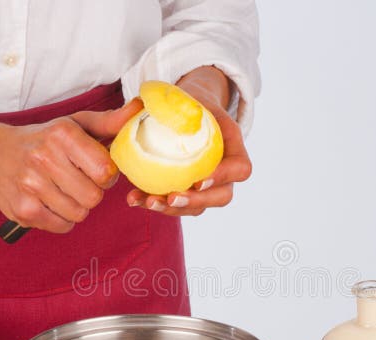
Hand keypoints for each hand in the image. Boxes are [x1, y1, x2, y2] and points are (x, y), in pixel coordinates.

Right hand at [0, 99, 142, 232]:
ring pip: (79, 214)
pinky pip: (63, 226)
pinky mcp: (23, 210)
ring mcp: (30, 185)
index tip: (96, 170)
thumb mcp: (75, 125)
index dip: (107, 175)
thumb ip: (109, 121)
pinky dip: (61, 219)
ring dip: (76, 206)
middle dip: (91, 192)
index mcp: (62, 135)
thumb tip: (139, 108)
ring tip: (60, 190)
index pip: (106, 171)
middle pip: (94, 197)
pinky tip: (49, 201)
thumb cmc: (43, 140)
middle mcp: (43, 158)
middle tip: (75, 180)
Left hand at [126, 67, 251, 215]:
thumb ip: (173, 101)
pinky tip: (134, 198)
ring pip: (198, 207)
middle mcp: (226, 171)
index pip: (240, 168)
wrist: (187, 111)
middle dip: (196, 201)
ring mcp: (208, 186)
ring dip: (173, 209)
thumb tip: (138, 104)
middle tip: (171, 197)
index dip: (224, 177)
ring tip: (148, 202)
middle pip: (222, 196)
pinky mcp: (189, 192)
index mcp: (233, 145)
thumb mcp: (189, 94)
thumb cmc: (190, 101)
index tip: (199, 179)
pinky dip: (156, 204)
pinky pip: (177, 205)